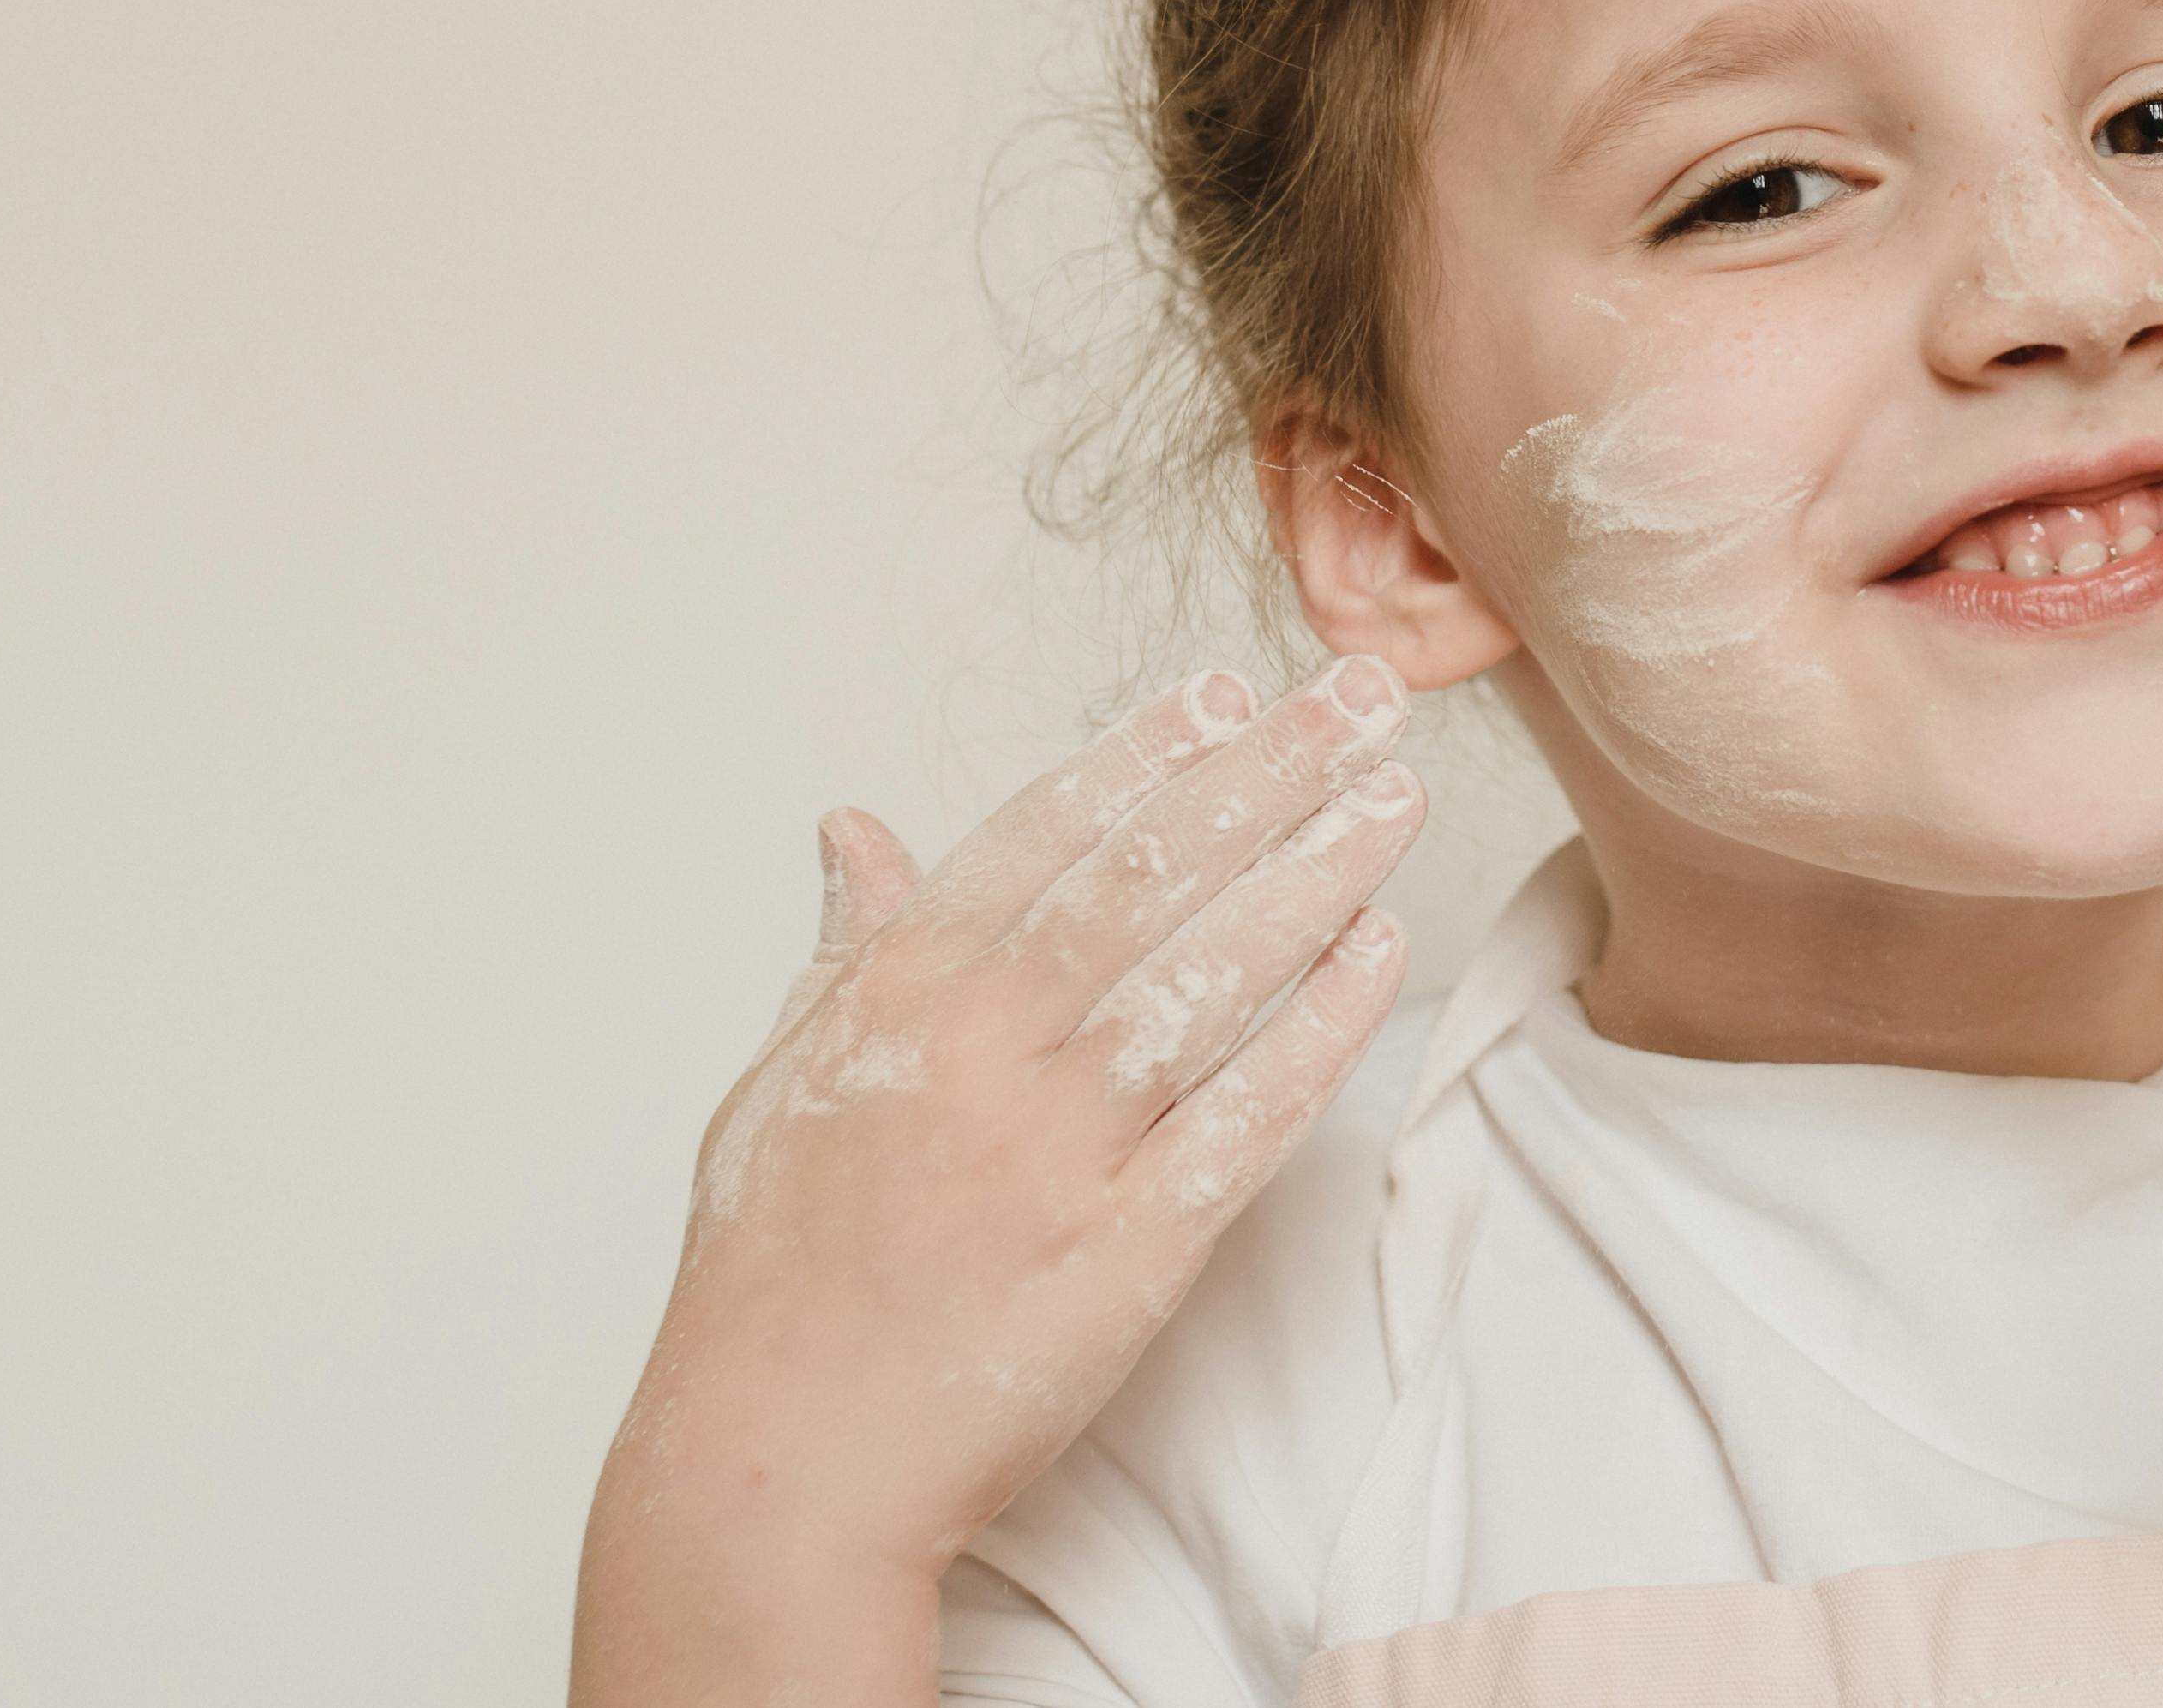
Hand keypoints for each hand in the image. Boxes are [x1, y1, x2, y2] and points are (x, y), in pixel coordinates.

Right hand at [571, 659, 1424, 1701]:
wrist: (780, 1472)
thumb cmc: (771, 1286)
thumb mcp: (776, 1089)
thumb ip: (844, 951)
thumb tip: (854, 827)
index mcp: (897, 999)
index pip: (1043, 835)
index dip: (1144, 755)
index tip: (1228, 690)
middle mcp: (984, 1054)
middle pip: (1152, 876)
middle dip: (1268, 774)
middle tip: (1362, 701)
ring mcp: (1060, 1151)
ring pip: (1211, 976)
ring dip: (1314, 874)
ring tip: (1392, 796)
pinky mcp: (1129, 1251)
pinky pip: (1246, 1117)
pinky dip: (1319, 1030)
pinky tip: (1377, 951)